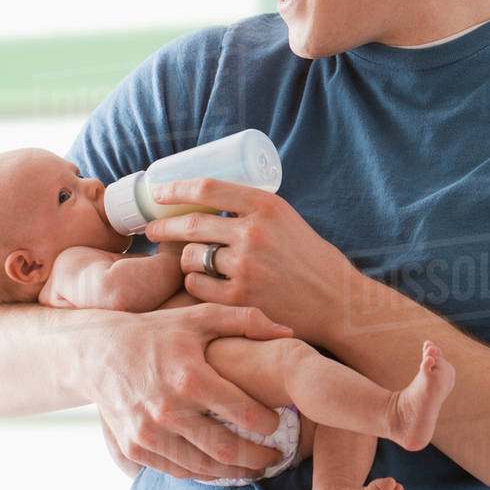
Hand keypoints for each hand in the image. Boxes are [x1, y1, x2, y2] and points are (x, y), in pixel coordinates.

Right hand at [81, 303, 294, 478]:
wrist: (97, 351)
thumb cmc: (157, 332)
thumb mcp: (199, 317)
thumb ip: (246, 321)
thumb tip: (288, 334)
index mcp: (190, 377)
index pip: (244, 412)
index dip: (269, 424)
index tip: (279, 423)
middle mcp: (168, 410)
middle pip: (227, 450)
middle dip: (259, 458)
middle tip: (277, 457)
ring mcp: (149, 433)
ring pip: (204, 467)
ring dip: (235, 473)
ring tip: (256, 468)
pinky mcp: (135, 448)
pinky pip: (178, 471)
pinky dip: (204, 474)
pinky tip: (221, 468)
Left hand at [143, 179, 351, 342]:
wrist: (336, 301)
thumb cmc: (309, 259)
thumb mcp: (286, 220)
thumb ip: (250, 211)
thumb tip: (204, 204)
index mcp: (266, 205)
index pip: (206, 188)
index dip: (175, 188)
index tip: (158, 191)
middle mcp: (253, 233)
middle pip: (190, 223)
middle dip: (163, 227)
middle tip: (152, 230)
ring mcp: (245, 266)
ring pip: (190, 257)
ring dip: (182, 258)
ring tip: (185, 260)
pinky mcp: (240, 297)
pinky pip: (197, 286)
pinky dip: (194, 282)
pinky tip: (201, 282)